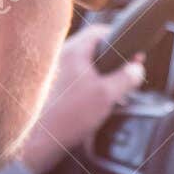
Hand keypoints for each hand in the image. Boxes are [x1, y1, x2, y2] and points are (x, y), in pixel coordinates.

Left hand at [19, 24, 144, 173]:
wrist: (36, 141)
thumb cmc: (65, 117)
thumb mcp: (107, 96)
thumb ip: (126, 78)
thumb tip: (136, 69)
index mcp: (72, 50)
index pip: (101, 31)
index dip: (122, 40)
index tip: (134, 55)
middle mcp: (57, 55)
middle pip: (91, 49)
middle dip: (110, 62)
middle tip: (124, 77)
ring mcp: (50, 71)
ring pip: (80, 65)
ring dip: (97, 76)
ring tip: (109, 94)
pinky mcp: (46, 87)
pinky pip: (71, 79)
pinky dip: (84, 86)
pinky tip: (90, 104)